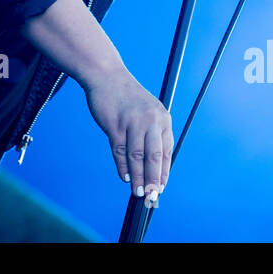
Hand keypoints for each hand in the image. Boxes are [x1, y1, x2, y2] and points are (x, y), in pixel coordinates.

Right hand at [84, 67, 170, 207]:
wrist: (106, 76)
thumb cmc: (126, 97)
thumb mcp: (147, 111)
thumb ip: (152, 133)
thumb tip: (151, 164)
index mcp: (163, 118)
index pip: (166, 152)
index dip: (164, 173)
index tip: (161, 189)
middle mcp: (151, 120)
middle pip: (154, 157)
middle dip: (154, 181)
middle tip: (152, 198)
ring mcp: (133, 122)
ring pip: (137, 157)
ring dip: (139, 178)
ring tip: (139, 193)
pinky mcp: (115, 125)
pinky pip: (120, 151)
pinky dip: (123, 167)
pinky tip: (125, 177)